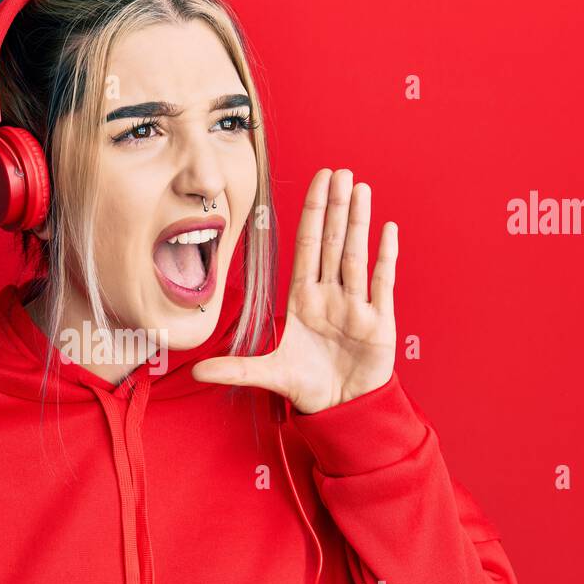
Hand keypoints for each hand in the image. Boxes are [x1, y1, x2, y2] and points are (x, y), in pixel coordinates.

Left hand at [192, 168, 398, 413]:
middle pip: (332, 242)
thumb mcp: (267, 374)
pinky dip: (385, 256)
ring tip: (360, 188)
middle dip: (335, 208)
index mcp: (305, 299)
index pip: (307, 247)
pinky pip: (382, 282)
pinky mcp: (379, 322)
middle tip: (339, 172)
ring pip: (355, 255)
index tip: (318, 184)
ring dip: (358, 222)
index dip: (312, 214)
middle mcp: (331, 295)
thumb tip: (196, 370)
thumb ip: (234, 369)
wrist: (341, 410)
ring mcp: (356, 305)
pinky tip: (387, 229)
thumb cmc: (308, 387)